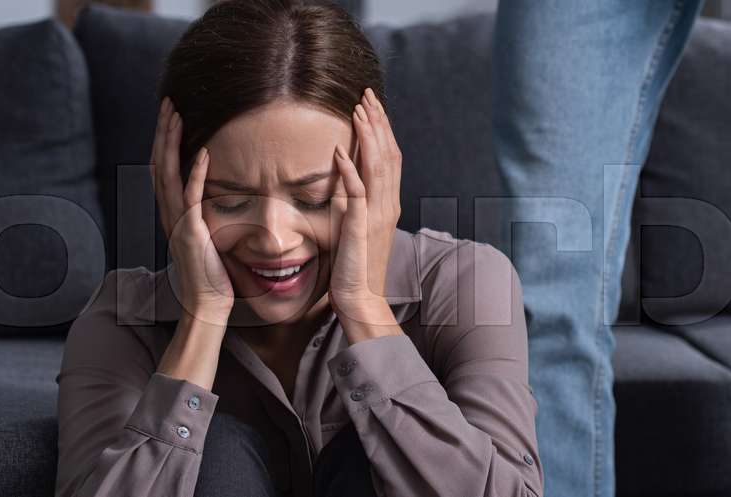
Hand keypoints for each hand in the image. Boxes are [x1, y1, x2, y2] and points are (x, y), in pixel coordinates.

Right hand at [152, 98, 232, 323]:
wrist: (207, 305)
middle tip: (169, 102)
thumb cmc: (212, 275)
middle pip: (158, 162)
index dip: (163, 140)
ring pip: (168, 173)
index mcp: (171, 213)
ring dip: (172, 142)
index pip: (161, 167)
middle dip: (163, 131)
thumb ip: (205, 214)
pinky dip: (197, 174)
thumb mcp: (206, 237)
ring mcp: (178, 223)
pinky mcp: (192, 233)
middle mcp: (168, 214)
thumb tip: (217, 196)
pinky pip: (192, 198)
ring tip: (178, 115)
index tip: (170, 115)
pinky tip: (204, 153)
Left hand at [330, 89, 402, 329]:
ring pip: (378, 166)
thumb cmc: (355, 268)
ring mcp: (376, 216)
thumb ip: (355, 205)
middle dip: (378, 122)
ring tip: (358, 111)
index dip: (383, 130)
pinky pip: (357, 192)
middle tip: (367, 95)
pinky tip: (340, 149)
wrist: (362, 299)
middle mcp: (388, 205)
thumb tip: (344, 182)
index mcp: (389, 205)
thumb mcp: (357, 229)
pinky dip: (349, 168)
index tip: (372, 106)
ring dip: (367, 135)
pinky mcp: (361, 227)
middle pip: (389, 154)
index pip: (391, 158)